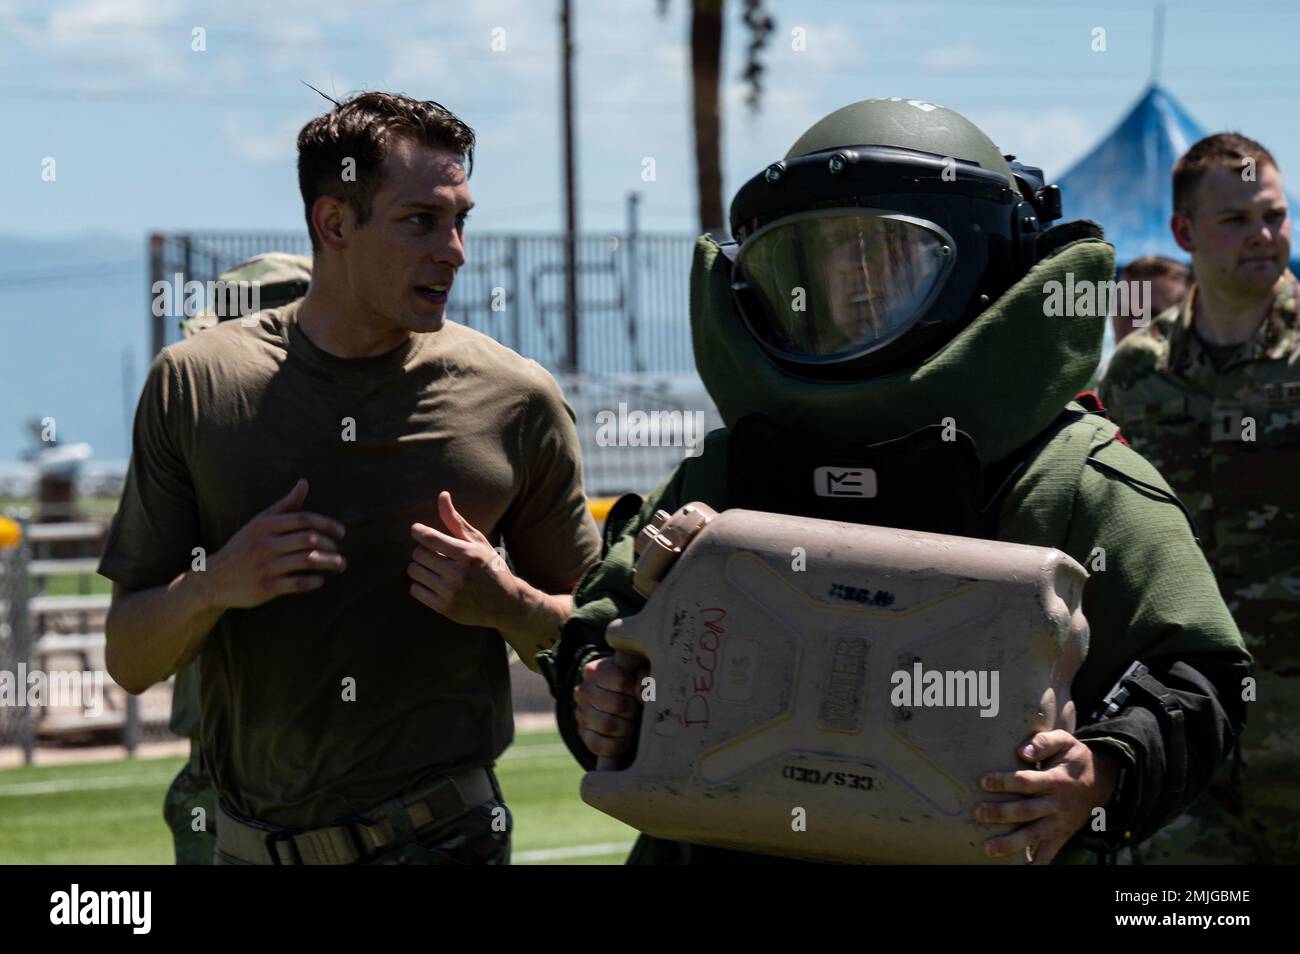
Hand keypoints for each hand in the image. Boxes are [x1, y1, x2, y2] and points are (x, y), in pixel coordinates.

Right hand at [201, 478, 345, 609]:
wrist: (213, 579)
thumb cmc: (243, 547)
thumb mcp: (259, 523)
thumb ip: (285, 505)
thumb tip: (304, 483)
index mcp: (264, 525)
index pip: (304, 519)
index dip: (327, 524)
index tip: (342, 532)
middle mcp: (264, 544)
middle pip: (309, 540)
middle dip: (331, 545)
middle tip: (339, 551)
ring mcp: (265, 566)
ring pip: (308, 561)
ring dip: (330, 563)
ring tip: (339, 565)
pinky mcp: (267, 587)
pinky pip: (299, 583)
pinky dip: (315, 581)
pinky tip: (320, 579)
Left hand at [408, 491, 520, 629]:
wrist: (506, 604)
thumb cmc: (490, 567)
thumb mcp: (478, 542)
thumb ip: (455, 520)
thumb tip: (442, 495)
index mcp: (468, 554)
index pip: (430, 538)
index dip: (417, 531)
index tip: (417, 530)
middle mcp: (459, 574)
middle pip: (418, 554)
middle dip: (423, 551)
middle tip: (434, 554)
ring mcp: (451, 593)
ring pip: (414, 572)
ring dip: (420, 568)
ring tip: (434, 569)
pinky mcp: (445, 608)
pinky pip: (415, 590)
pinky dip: (420, 585)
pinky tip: (433, 584)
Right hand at [575, 654, 643, 758]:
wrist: (619, 700)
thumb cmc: (630, 683)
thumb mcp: (639, 673)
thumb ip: (643, 677)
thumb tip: (641, 694)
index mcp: (595, 671)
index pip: (621, 681)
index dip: (637, 690)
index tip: (641, 694)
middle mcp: (583, 691)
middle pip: (617, 705)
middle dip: (634, 711)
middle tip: (638, 711)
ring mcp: (581, 713)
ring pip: (607, 725)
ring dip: (628, 728)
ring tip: (633, 723)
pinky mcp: (583, 735)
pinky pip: (598, 745)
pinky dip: (618, 745)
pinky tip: (626, 740)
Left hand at [974, 729, 1119, 864]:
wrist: (1102, 782)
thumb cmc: (1074, 758)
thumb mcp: (1065, 742)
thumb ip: (1044, 742)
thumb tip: (1023, 751)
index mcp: (1056, 780)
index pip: (1028, 782)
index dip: (1006, 782)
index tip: (984, 782)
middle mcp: (1057, 804)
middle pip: (1027, 811)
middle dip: (1002, 813)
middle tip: (978, 813)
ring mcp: (1059, 823)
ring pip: (1034, 835)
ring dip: (1011, 844)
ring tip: (988, 849)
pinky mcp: (1061, 835)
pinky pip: (1049, 852)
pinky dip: (1036, 863)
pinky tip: (1019, 869)